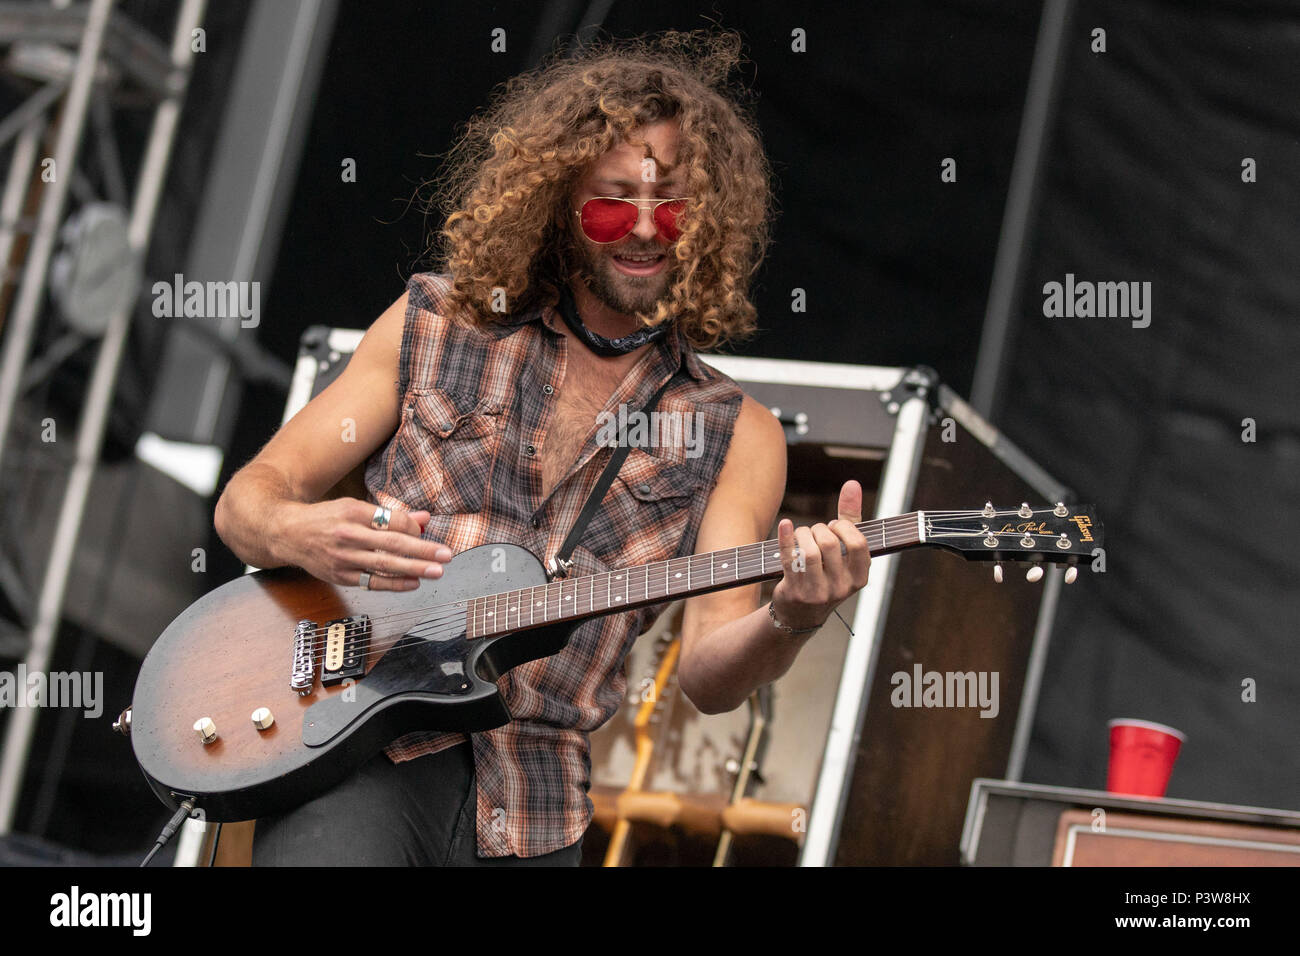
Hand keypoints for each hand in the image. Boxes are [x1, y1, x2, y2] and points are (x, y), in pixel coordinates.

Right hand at [274, 498, 452, 589]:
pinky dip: (394, 584)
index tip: (426, 530)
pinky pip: (372, 582)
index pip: (390, 520)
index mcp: (352, 512)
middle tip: (445, 555)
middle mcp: (347, 535)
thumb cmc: (325, 518)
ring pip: (384, 565)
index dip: (412, 527)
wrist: (286, 532)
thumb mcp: (354, 506)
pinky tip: (413, 583)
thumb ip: (390, 514)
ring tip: (436, 571)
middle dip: (422, 550)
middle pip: (391, 544)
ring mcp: (343, 558)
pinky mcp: (340, 576)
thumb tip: (424, 518)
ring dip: (414, 569)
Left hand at [770, 480, 870, 631]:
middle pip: (830, 544)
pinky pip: (790, 559)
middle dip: (818, 529)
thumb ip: (851, 518)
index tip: (833, 527)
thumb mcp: (843, 552)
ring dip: (802, 534)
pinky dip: (786, 538)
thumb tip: (852, 484)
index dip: (844, 528)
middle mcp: (842, 588)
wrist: (800, 615)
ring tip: (800, 535)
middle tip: (812, 532)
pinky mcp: (795, 592)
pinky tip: (785, 524)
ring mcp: (818, 592)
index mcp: (859, 577)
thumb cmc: (826, 574)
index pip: (858, 544)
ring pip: (810, 552)